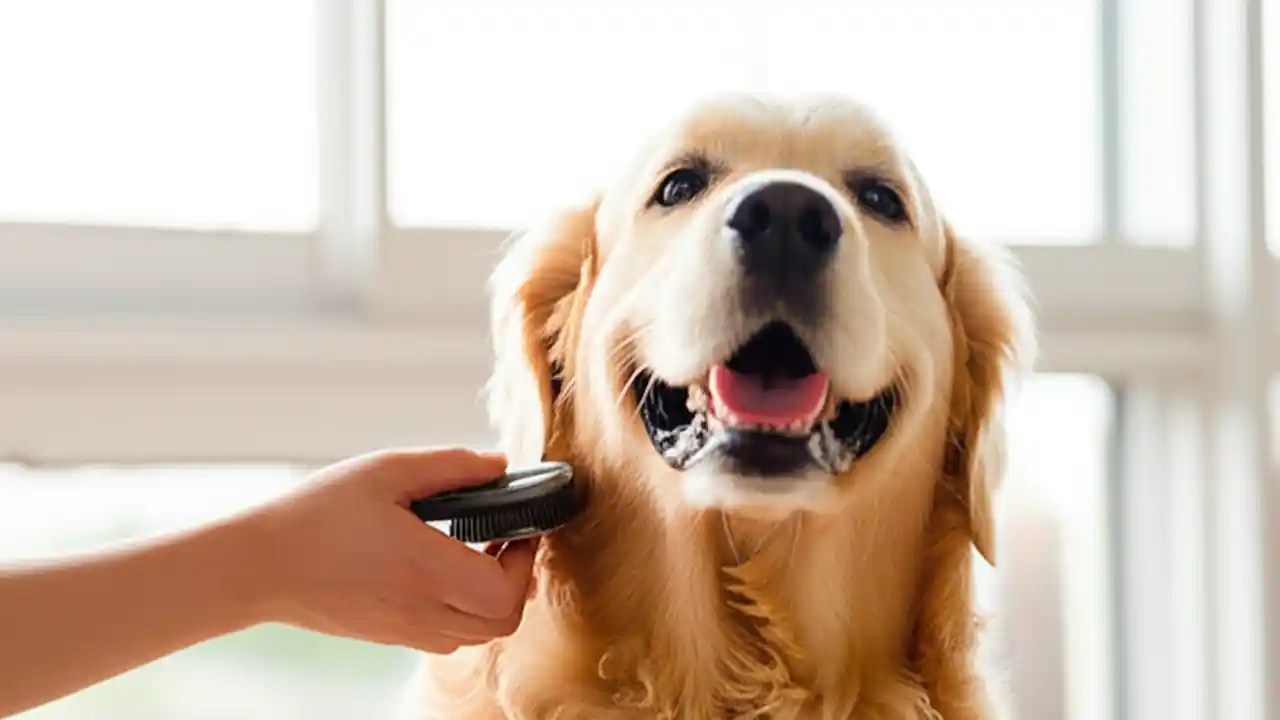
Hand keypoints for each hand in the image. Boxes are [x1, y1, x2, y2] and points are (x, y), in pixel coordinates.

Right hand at [245, 447, 537, 653]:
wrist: (259, 564)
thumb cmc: (317, 513)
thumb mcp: (385, 471)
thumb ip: (450, 466)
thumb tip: (500, 466)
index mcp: (421, 568)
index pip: (503, 590)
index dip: (524, 559)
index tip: (519, 526)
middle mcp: (419, 609)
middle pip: (502, 622)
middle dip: (518, 581)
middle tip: (507, 539)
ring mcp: (404, 629)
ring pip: (477, 635)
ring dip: (493, 599)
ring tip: (479, 553)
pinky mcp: (390, 636)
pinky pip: (448, 638)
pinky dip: (465, 612)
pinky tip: (446, 572)